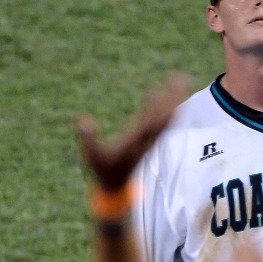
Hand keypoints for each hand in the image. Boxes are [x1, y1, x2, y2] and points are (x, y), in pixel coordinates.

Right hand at [77, 73, 189, 190]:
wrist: (116, 185)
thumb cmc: (103, 169)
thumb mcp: (92, 154)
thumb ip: (88, 138)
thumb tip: (82, 120)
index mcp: (136, 140)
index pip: (152, 121)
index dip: (159, 105)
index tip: (165, 90)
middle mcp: (147, 138)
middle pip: (165, 115)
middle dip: (173, 96)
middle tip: (181, 76)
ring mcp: (149, 138)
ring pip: (166, 117)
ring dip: (173, 99)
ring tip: (177, 80)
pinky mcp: (146, 138)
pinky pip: (159, 120)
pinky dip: (162, 106)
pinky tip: (160, 93)